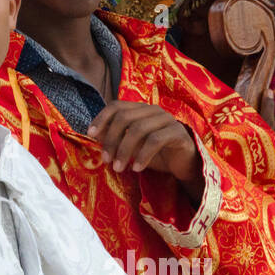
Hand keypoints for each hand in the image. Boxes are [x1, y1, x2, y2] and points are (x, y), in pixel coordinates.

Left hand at [87, 101, 202, 186]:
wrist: (184, 165)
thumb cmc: (155, 154)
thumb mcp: (131, 146)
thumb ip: (116, 138)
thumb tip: (95, 135)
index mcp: (140, 109)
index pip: (116, 106)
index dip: (101, 118)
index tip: (90, 135)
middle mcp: (153, 110)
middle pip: (124, 117)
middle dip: (111, 139)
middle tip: (106, 160)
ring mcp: (167, 119)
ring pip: (139, 129)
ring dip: (125, 150)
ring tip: (118, 168)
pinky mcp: (178, 132)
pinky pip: (155, 140)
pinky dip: (143, 155)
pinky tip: (137, 169)